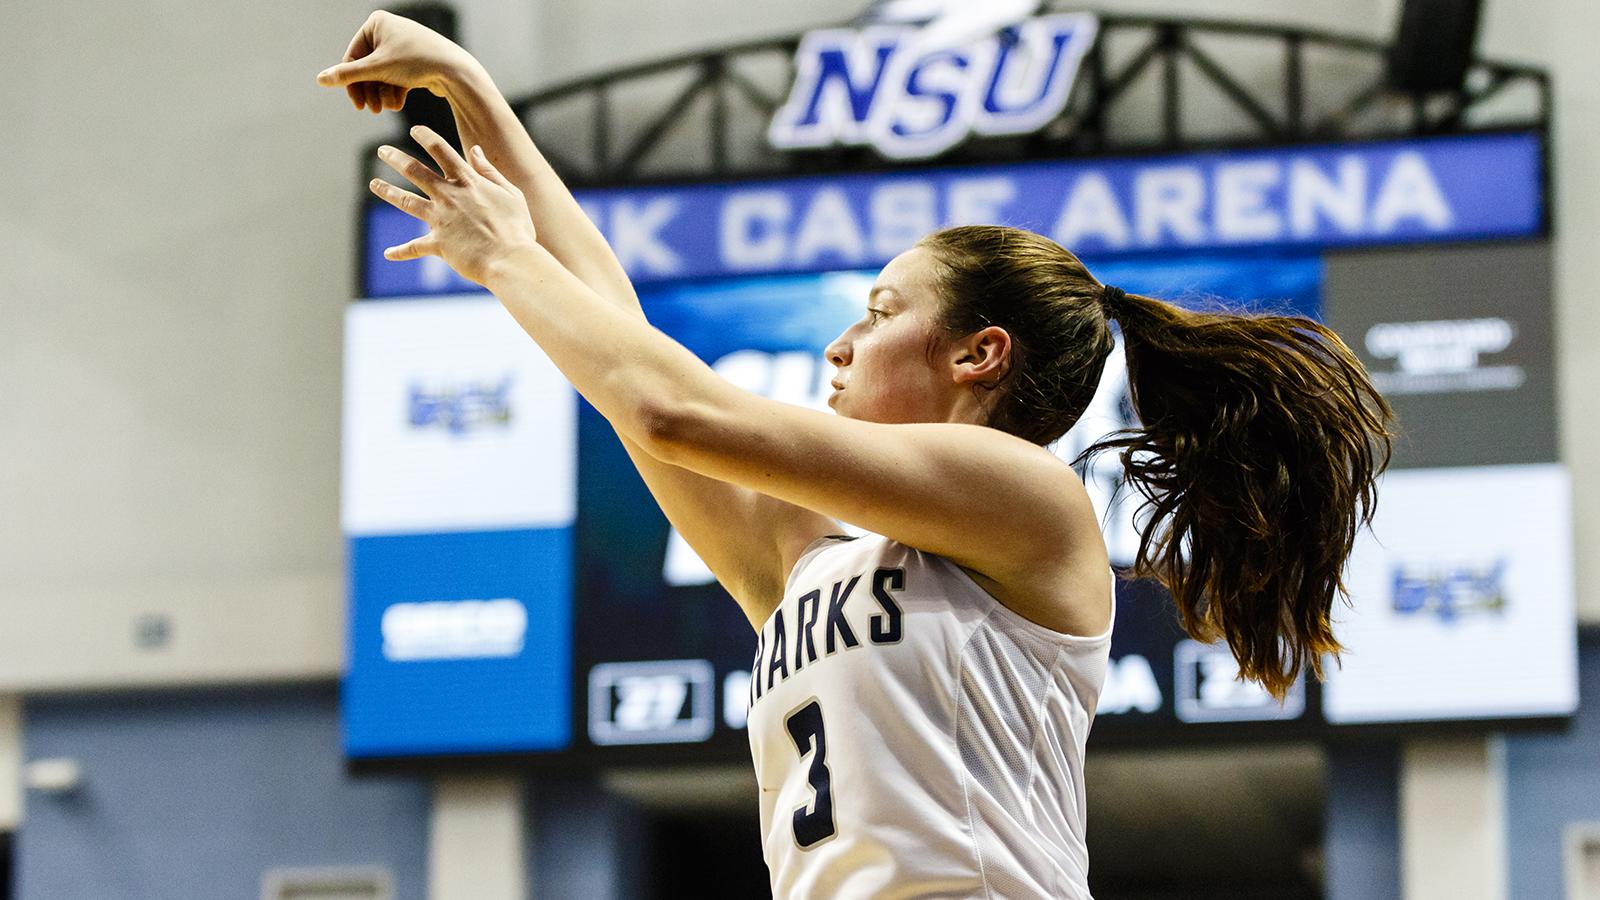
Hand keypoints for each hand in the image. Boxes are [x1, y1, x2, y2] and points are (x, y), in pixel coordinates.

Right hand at [316, 11, 475, 112]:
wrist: (455, 71)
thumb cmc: (417, 62)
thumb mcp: (377, 68)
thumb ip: (348, 75)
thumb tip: (320, 78)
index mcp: (377, 23)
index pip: (353, 56)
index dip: (352, 82)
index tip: (357, 105)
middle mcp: (389, 30)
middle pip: (367, 67)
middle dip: (370, 90)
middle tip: (372, 110)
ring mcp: (402, 46)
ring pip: (382, 74)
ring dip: (383, 93)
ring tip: (390, 107)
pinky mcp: (414, 60)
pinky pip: (396, 76)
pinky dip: (395, 90)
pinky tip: (398, 103)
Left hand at [371, 126, 539, 285]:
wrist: (510, 259)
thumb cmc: (517, 228)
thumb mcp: (511, 194)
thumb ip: (490, 172)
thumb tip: (475, 150)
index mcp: (468, 182)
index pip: (441, 150)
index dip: (426, 137)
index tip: (415, 130)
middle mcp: (449, 196)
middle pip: (415, 171)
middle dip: (395, 158)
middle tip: (381, 150)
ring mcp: (440, 220)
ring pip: (406, 201)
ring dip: (387, 191)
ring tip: (374, 183)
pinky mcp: (438, 244)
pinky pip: (414, 247)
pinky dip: (400, 251)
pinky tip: (388, 253)